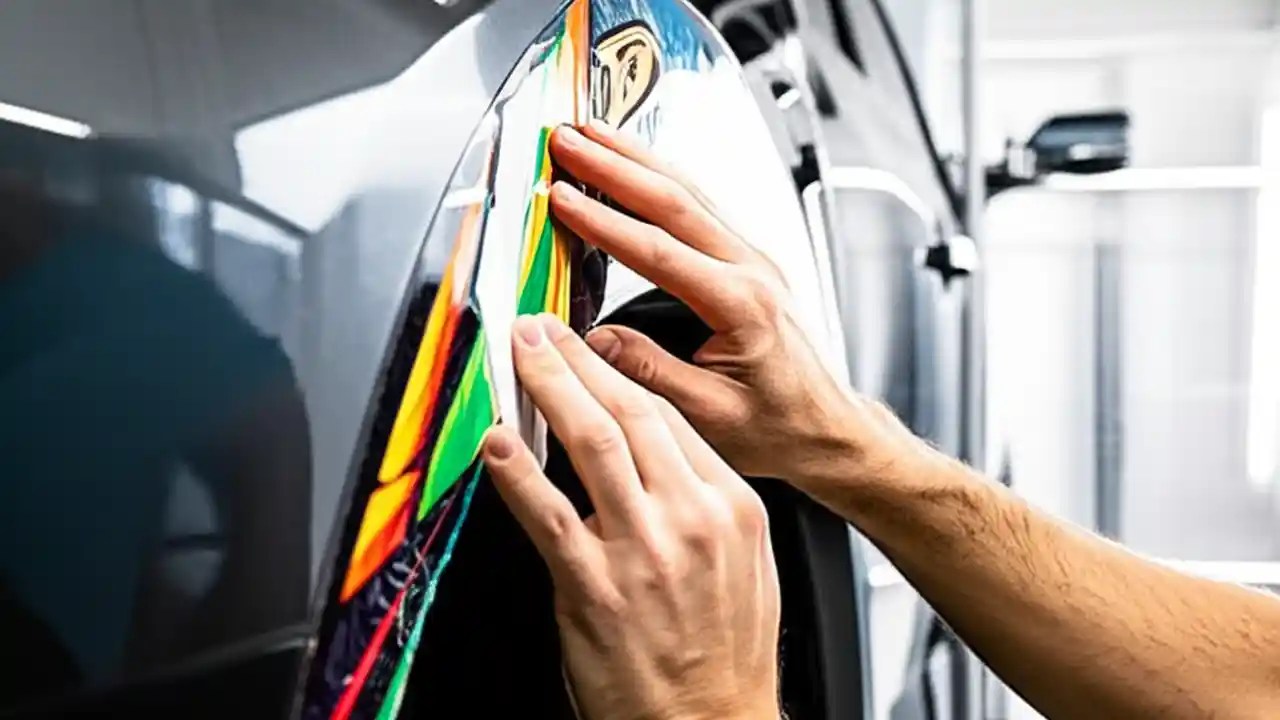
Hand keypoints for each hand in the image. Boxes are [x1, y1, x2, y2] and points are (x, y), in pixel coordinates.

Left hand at [482, 314, 780, 719]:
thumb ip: (709, 504)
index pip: (670, 417)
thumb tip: (662, 455)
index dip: (622, 371)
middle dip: (580, 358)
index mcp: (730, 508)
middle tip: (546, 328)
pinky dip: (517, 470)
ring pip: (590, 443)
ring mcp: (641, 551)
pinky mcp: (593, 588)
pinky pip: (547, 513)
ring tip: (521, 354)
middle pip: (630, 412)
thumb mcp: (749, 565)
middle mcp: (690, 519)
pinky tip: (496, 442)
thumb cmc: (728, 656)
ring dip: (548, 386)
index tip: (594, 348)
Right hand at [547, 122, 874, 484]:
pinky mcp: (748, 263)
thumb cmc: (777, 427)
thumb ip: (650, 372)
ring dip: (637, 159)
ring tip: (591, 134)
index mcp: (741, 305)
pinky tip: (636, 166)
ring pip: (689, 193)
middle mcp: (751, 270)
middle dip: (615, 165)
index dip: (604, 223)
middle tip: (568, 139)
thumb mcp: (708, 414)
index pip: (659, 252)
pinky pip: (700, 207)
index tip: (561, 197)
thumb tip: (594, 340)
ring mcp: (753, 261)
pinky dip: (661, 179)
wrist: (824, 429)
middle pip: (675, 201)